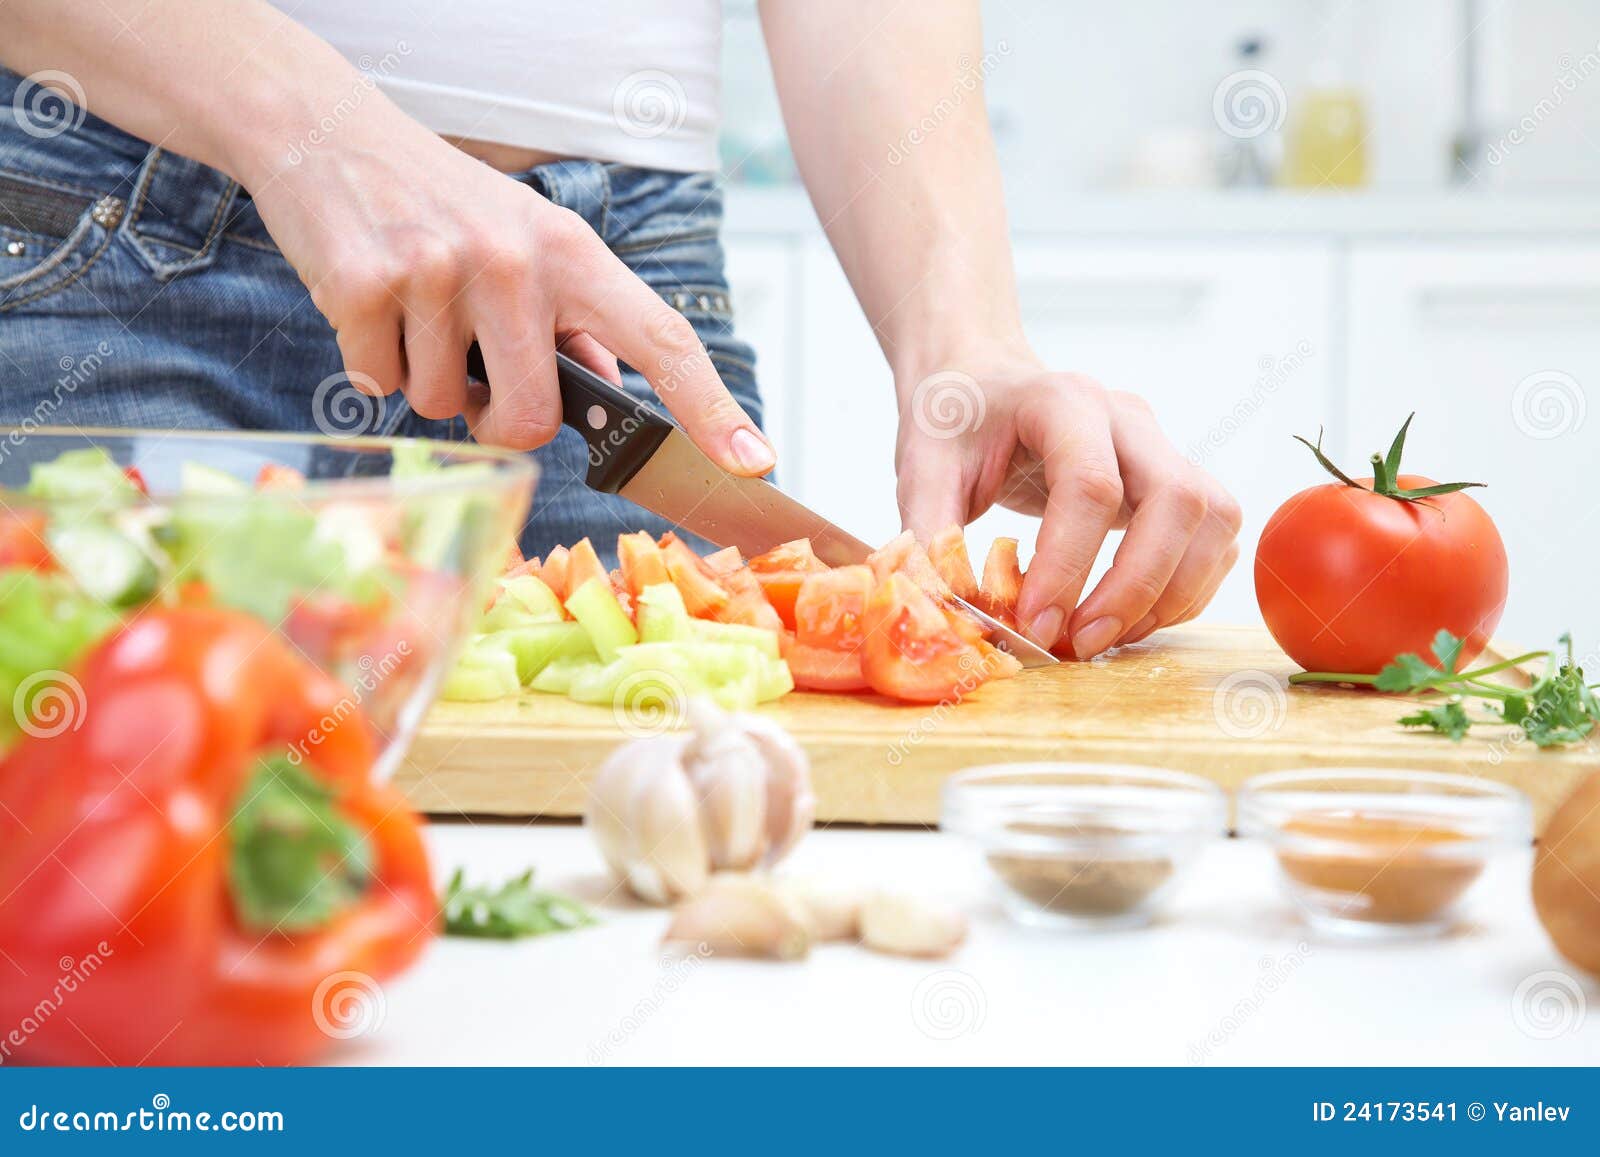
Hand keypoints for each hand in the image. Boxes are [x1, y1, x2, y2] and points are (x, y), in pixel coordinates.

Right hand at [242, 100, 774, 471]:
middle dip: (500, 420)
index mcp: (572, 253)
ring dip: (426, 379)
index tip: (753, 462)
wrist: (327, 130)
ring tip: (415, 309)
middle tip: (474, 371)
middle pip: (532, 419)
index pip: (661, 339)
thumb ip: (573, 320)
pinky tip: (371, 302)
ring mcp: (442, 271)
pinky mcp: (368, 285)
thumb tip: (607, 388)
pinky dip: (370, 362)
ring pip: (445, 407)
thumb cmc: (441, 200)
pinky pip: (379, 383)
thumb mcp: (527, 241)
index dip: (712, 408)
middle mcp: (517, 260)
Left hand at [894, 356, 1241, 657]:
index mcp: (1062, 401)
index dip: (1069, 566)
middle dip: (1137, 588)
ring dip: (1170, 594)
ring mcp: (1160, 447)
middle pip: (1177, 501)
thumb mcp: (922, 466)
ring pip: (1212, 519)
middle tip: (1081, 642)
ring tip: (1104, 637)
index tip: (1036, 624)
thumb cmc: (956, 421)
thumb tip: (946, 611)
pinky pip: (1213, 539)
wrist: (984, 382)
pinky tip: (1130, 619)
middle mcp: (1127, 419)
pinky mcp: (1174, 481)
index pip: (1091, 486)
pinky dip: (1185, 591)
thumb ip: (929, 533)